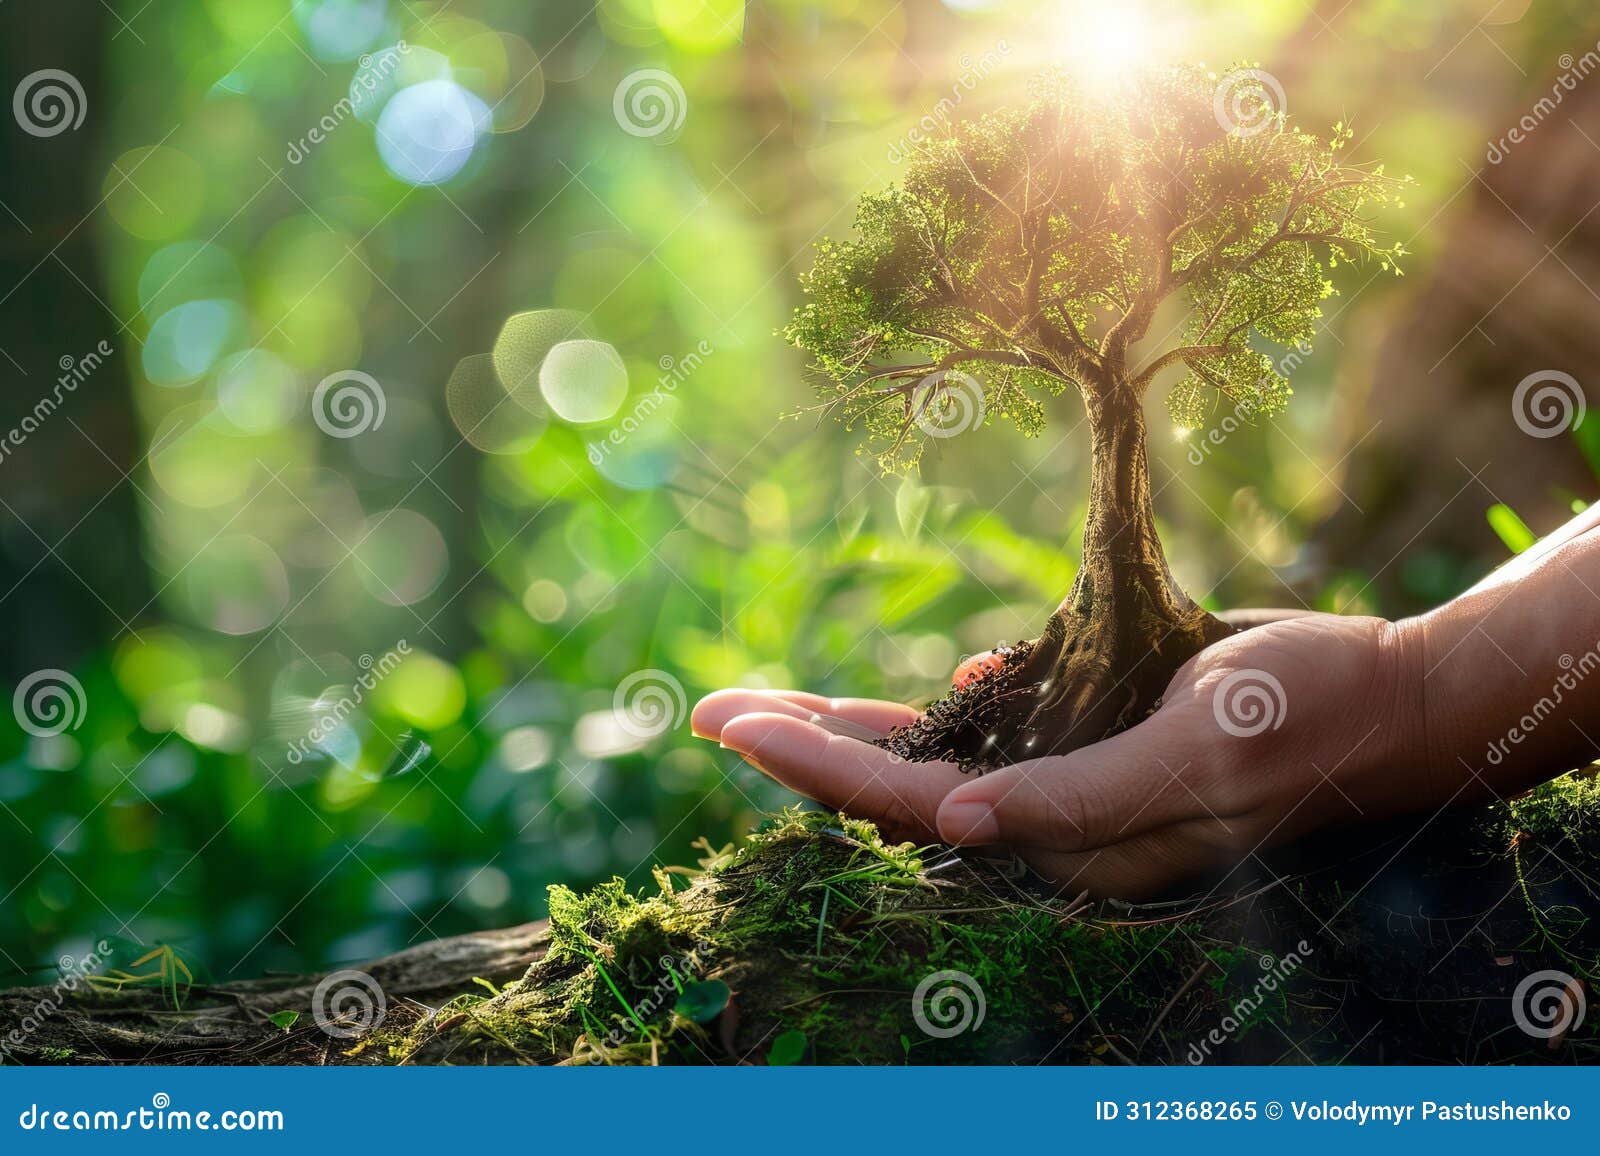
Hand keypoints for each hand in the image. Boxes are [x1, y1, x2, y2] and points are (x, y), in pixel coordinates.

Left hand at [691, 610, 1428, 898]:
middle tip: (704, 708)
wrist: (1381, 697)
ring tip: (756, 702)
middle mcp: (1052, 818)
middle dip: (798, 751)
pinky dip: (935, 709)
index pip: (912, 809)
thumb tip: (961, 824)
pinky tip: (900, 696)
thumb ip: (1082, 803)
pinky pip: (988, 728)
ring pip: (926, 758)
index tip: (734, 727)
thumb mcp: (1198, 756)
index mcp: (1069, 839)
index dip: (817, 770)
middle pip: (894, 789)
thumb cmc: (1300, 724)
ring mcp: (1066, 779)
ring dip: (841, 729)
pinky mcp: (1087, 737)